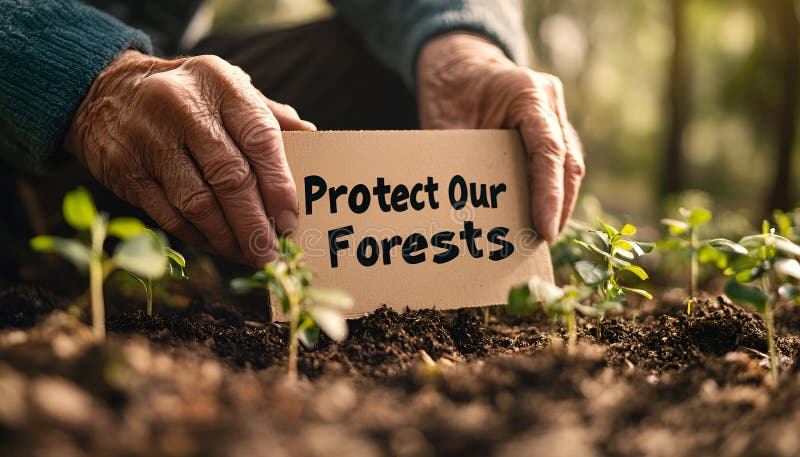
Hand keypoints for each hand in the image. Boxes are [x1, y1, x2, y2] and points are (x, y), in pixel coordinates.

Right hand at [67, 50, 315, 266]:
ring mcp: (148, 138)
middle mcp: (182, 107)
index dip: (279, 185)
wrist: (106, 90)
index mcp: (220, 85)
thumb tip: (314, 141)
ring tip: (248, 255)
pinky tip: (217, 245)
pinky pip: (167, 214)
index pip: (260, 138)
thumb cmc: (189, 97)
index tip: (290, 220)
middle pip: (229, 178)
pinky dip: (197, 236)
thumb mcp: (229, 89)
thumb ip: (269, 116)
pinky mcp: (124, 168)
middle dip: (255, 225)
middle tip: (272, 255)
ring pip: (197, 203)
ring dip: (227, 238)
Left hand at [417, 33, 584, 242]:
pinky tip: (539, 217)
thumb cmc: (448, 90)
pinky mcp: (551, 129)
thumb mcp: (445, 122)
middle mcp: (549, 101)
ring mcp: (554, 114)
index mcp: (527, 92)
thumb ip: (458, 158)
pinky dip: (550, 191)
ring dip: (559, 202)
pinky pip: (557, 165)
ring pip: (568, 165)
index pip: (548, 149)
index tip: (546, 229)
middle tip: (544, 240)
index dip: (549, 194)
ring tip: (542, 235)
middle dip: (559, 205)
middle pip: (567, 162)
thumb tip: (461, 209)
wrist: (457, 66)